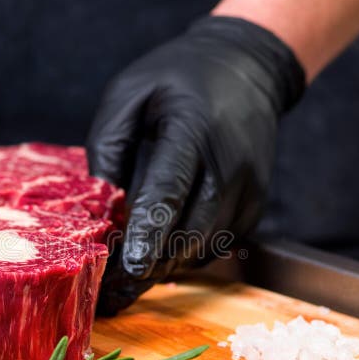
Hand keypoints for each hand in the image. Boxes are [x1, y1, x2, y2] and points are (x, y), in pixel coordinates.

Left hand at [87, 16, 304, 314]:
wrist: (247, 67)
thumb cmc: (178, 77)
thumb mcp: (129, 92)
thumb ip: (110, 145)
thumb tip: (102, 203)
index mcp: (194, 130)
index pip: (170, 190)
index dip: (148, 233)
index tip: (128, 267)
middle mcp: (230, 164)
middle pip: (188, 229)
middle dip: (149, 265)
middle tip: (111, 292)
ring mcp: (249, 188)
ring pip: (204, 245)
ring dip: (165, 267)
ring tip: (127, 285)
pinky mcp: (256, 203)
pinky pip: (218, 243)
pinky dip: (187, 256)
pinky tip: (160, 258)